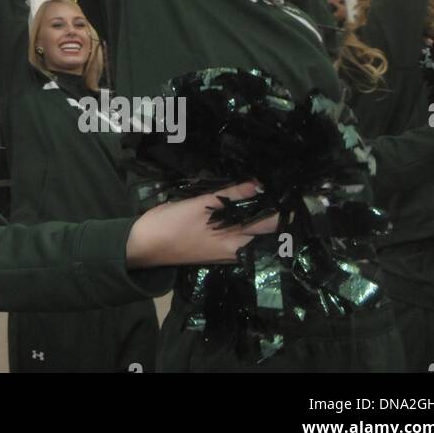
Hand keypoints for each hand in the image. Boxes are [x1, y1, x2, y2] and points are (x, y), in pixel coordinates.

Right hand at [125, 182, 278, 267]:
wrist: (144, 244)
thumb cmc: (173, 226)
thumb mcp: (201, 207)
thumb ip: (230, 197)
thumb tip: (259, 185)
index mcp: (237, 243)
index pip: (271, 227)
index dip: (282, 209)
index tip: (289, 189)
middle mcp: (236, 248)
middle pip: (263, 228)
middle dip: (270, 208)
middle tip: (276, 184)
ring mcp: (225, 247)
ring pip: (249, 229)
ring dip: (255, 211)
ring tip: (261, 188)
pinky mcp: (214, 243)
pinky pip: (236, 230)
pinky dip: (240, 216)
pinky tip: (239, 203)